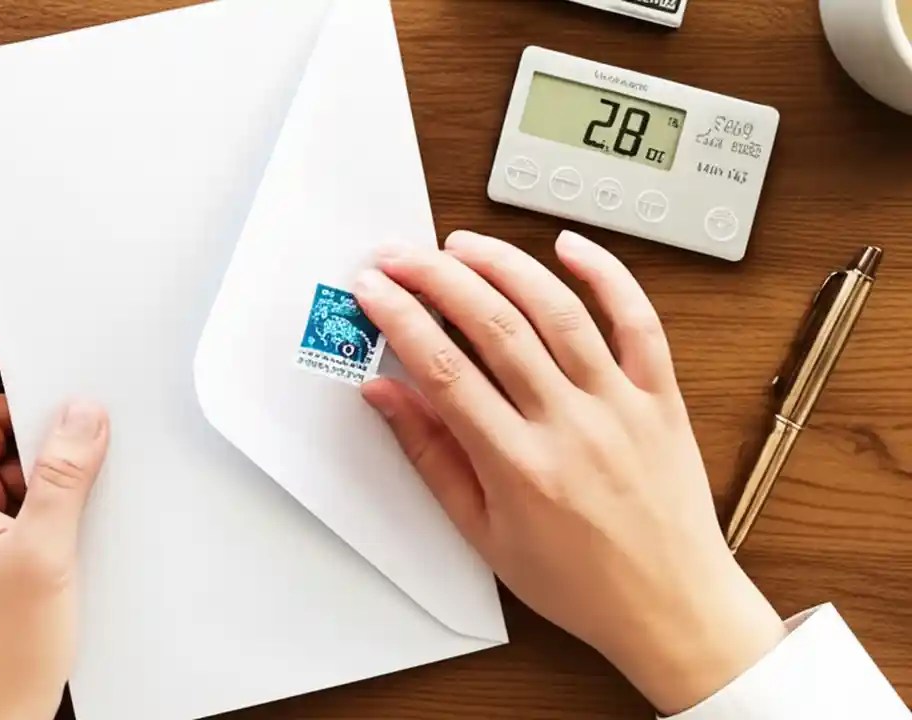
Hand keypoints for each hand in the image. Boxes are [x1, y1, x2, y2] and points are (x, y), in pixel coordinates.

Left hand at [0, 324, 109, 719]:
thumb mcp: (44, 551)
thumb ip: (64, 475)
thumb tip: (80, 413)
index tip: (1, 332)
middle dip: (26, 413)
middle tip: (73, 407)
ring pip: (4, 462)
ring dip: (43, 456)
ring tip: (82, 467)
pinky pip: (18, 495)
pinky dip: (48, 488)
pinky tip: (79, 502)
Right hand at [354, 231, 784, 715]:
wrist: (672, 607)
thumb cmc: (578, 582)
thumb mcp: (483, 533)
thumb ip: (431, 457)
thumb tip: (386, 395)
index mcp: (519, 466)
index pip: (445, 370)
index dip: (400, 318)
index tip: (372, 290)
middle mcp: (570, 425)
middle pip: (493, 326)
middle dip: (437, 278)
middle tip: (402, 256)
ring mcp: (620, 404)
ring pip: (557, 311)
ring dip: (504, 264)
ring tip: (462, 244)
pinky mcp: (660, 396)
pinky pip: (638, 321)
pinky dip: (607, 274)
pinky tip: (570, 246)